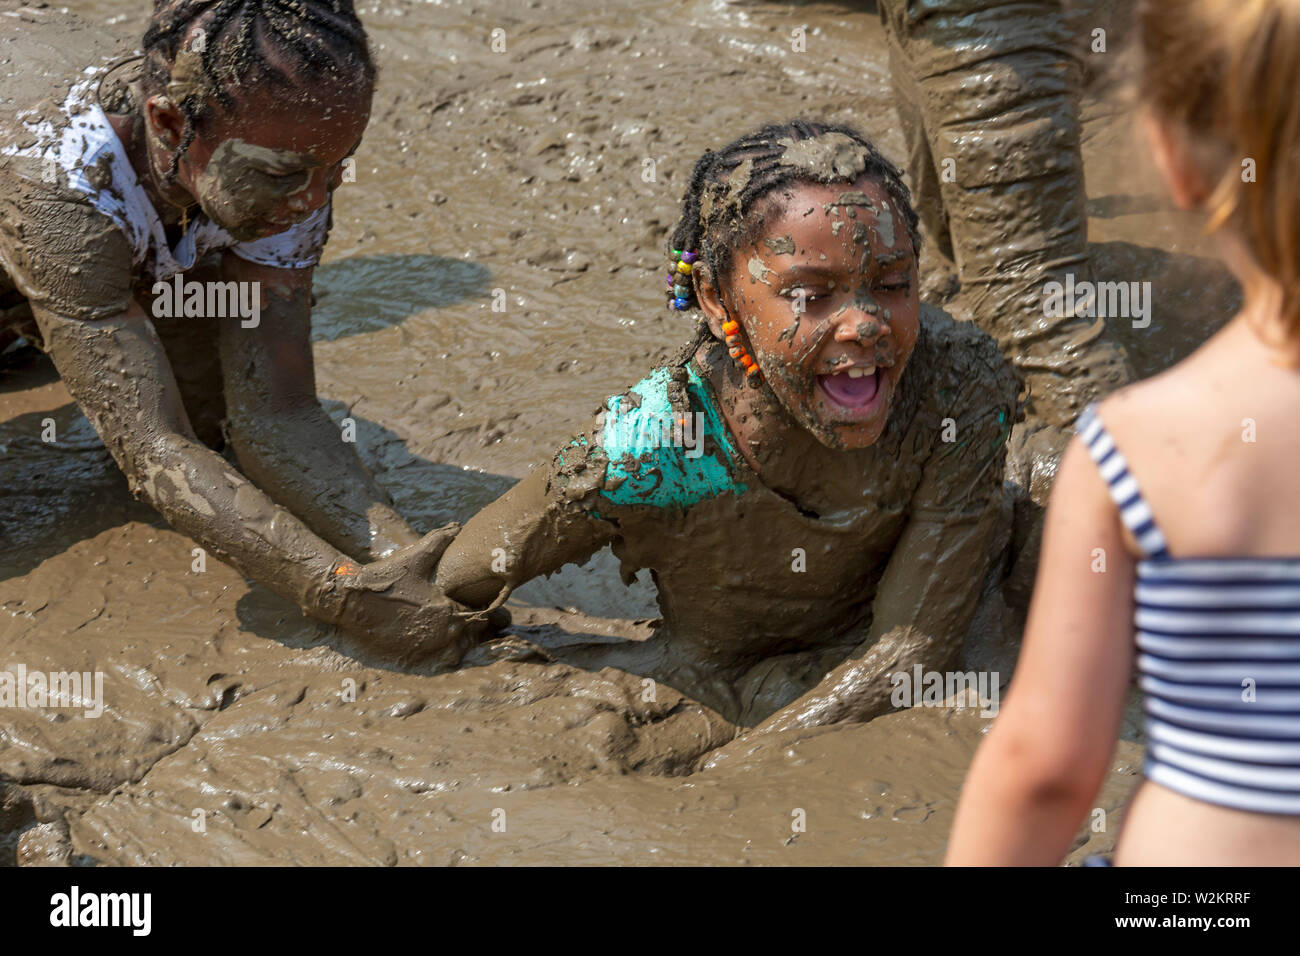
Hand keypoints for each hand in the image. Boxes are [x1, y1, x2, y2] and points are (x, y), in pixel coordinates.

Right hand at [310, 524, 506, 668]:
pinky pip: (441, 664)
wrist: (351, 601)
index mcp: (451, 612)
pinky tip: (436, 641)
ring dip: (462, 643)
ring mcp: (429, 652)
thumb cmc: (386, 577)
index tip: (481, 605)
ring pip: (461, 653)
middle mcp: (444, 636)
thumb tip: (457, 526)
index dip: (486, 611)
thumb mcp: (416, 557)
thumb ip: (440, 541)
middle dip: (477, 629)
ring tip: (453, 629)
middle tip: (469, 618)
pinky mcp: (412, 662)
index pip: (485, 617)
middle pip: (477, 639)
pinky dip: (443, 654)